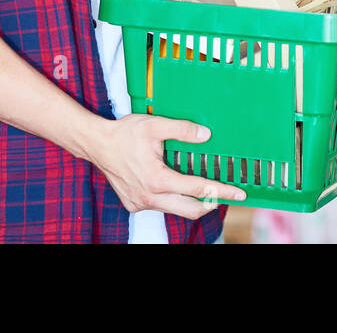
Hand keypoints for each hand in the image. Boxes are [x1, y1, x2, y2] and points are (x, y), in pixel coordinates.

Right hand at [89, 114, 245, 218]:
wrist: (96, 144)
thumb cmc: (124, 134)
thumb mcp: (155, 125)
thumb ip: (182, 130)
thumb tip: (206, 135)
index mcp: (158, 180)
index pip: (199, 189)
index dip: (222, 191)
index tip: (239, 193)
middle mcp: (150, 197)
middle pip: (190, 210)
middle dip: (211, 204)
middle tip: (225, 194)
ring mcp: (141, 203)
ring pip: (175, 209)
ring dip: (190, 201)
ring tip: (203, 189)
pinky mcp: (134, 204)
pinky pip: (160, 206)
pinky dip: (171, 199)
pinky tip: (174, 185)